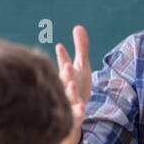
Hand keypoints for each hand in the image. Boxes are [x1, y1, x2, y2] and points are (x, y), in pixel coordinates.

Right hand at [54, 25, 91, 143]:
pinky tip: (82, 108)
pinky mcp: (74, 116)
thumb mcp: (81, 67)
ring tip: (72, 83)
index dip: (63, 57)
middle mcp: (64, 88)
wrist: (71, 116)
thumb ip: (81, 48)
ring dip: (70, 90)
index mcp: (66, 75)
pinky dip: (78, 112)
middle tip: (67, 66)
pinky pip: (75, 115)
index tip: (60, 47)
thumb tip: (78, 26)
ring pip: (67, 97)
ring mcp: (69, 102)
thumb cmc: (76, 87)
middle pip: (64, 80)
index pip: (64, 65)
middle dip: (65, 73)